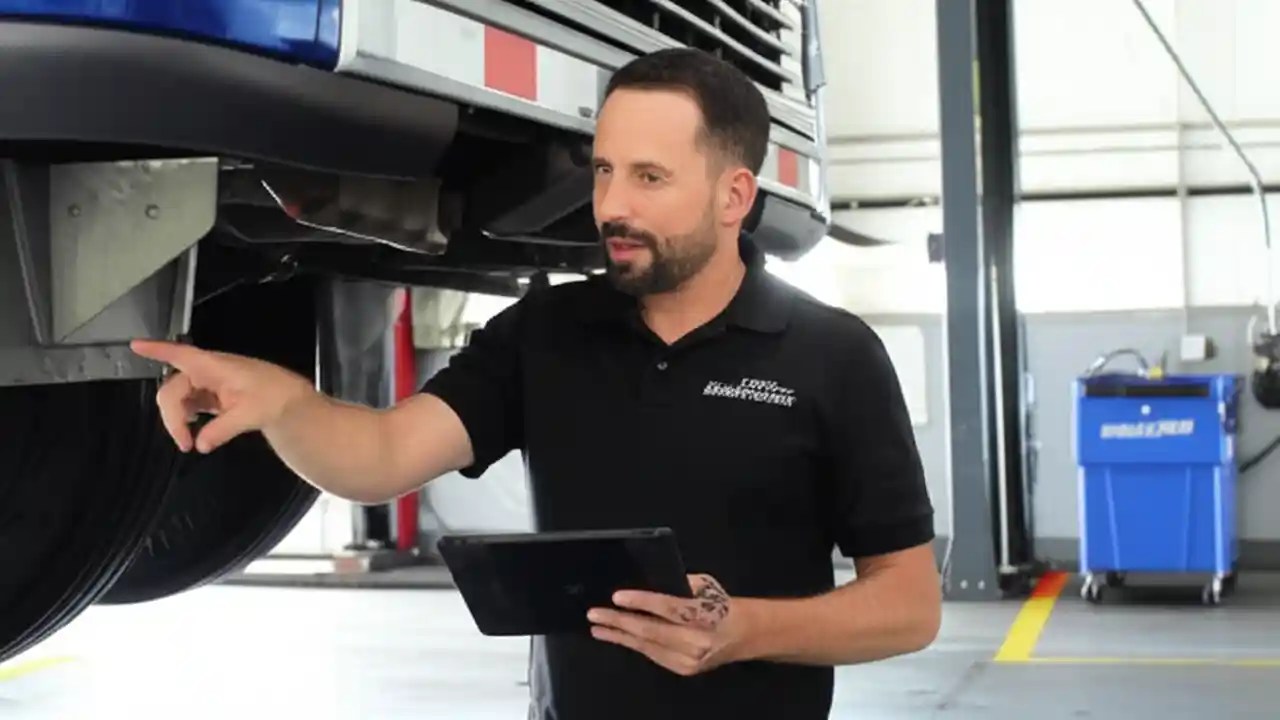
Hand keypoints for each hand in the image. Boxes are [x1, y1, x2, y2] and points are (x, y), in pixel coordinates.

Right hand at [130, 338, 314, 453]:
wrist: (290, 400)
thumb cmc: (274, 395)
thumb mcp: (250, 413)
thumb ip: (223, 428)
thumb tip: (202, 442)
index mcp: (214, 366)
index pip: (181, 355)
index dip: (156, 350)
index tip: (135, 345)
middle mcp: (208, 371)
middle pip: (173, 388)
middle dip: (172, 416)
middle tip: (184, 442)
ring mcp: (209, 383)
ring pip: (179, 398)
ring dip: (178, 419)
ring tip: (188, 441)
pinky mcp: (213, 394)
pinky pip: (190, 404)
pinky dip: (187, 417)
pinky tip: (194, 431)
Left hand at [587, 573, 746, 676]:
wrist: (745, 635)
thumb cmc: (723, 605)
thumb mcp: (706, 586)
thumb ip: (679, 586)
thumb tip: (647, 583)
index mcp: (705, 614)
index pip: (668, 607)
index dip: (641, 602)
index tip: (617, 597)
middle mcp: (696, 640)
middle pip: (651, 631)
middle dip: (619, 622)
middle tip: (595, 614)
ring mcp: (689, 659)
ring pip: (648, 646)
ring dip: (620, 636)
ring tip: (598, 628)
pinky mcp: (684, 669)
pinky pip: (653, 655)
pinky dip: (635, 645)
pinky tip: (620, 637)